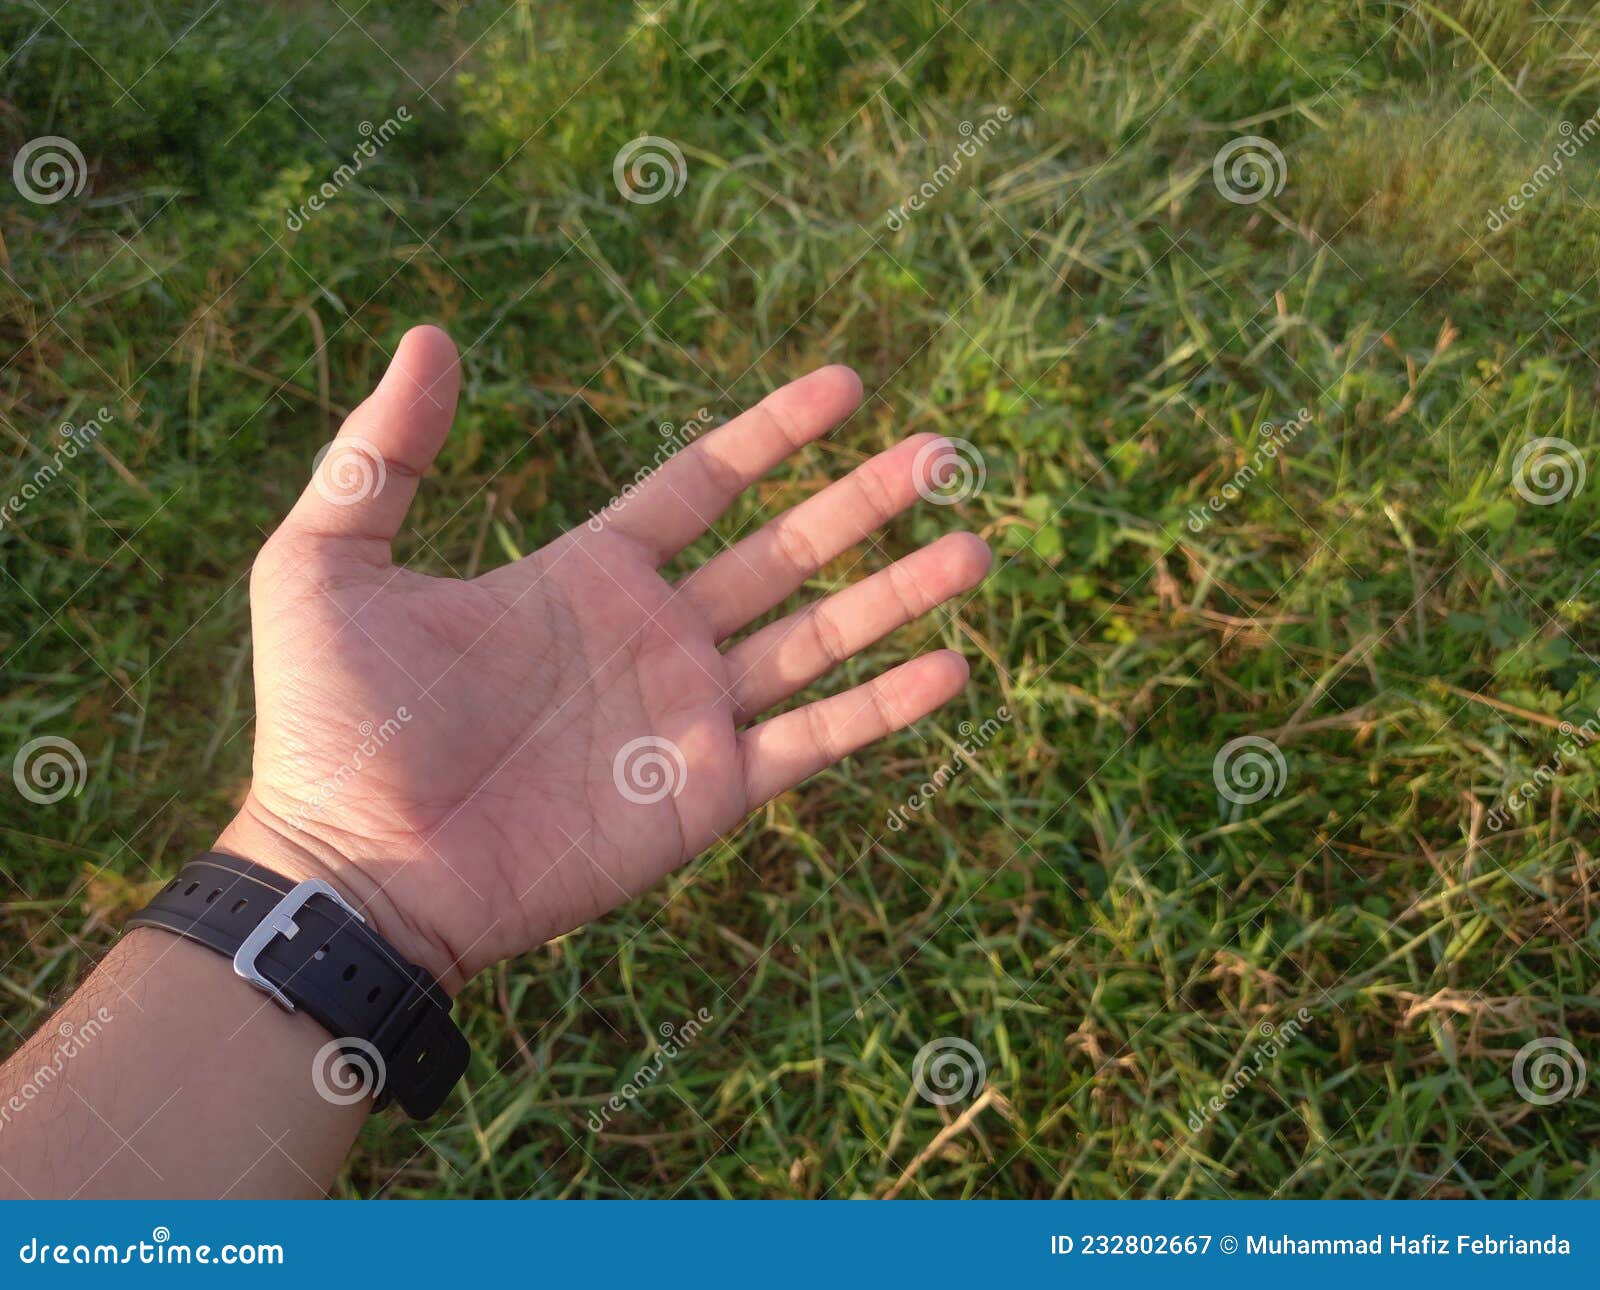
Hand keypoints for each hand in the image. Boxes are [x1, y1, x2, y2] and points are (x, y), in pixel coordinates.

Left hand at [219, 326, 990, 989]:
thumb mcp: (326, 562)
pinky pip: (812, 742)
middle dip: (863, 503)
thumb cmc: (331, 726)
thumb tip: (431, 334)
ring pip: (818, 640)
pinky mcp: (706, 795)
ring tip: (976, 549)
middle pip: (785, 553)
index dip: (775, 434)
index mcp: (587, 575)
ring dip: (897, 597)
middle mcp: (654, 637)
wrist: (357, 870)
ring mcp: (687, 717)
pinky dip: (881, 708)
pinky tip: (948, 668)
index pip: (703, 485)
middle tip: (943, 455)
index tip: (849, 385)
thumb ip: (379, 452)